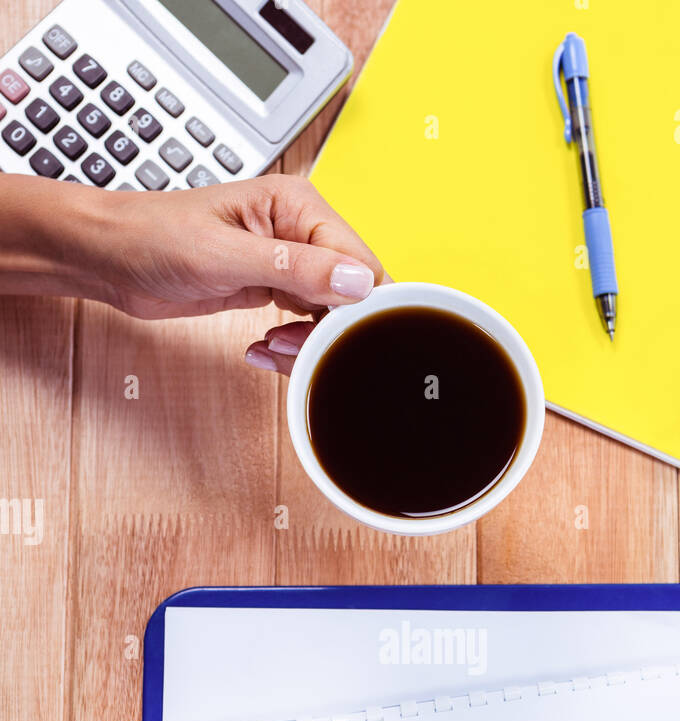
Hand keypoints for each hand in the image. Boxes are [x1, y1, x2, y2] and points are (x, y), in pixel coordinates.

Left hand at [0, 173, 383, 362]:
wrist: (111, 258)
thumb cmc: (153, 237)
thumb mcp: (224, 255)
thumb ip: (292, 267)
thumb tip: (356, 281)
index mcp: (298, 205)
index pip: (360, 262)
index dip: (352, 305)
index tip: (326, 333)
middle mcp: (300, 231)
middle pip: (352, 293)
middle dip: (328, 329)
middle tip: (289, 346)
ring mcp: (288, 261)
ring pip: (331, 314)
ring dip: (308, 343)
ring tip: (270, 348)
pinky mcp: (274, 288)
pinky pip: (305, 324)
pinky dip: (291, 346)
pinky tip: (262, 348)